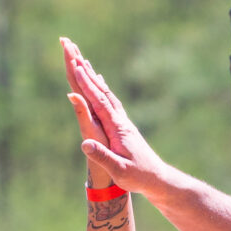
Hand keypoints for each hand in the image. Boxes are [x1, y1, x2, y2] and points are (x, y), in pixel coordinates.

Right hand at [61, 37, 177, 208]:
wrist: (158, 179)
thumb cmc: (138, 177)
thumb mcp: (118, 170)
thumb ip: (102, 156)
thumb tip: (84, 143)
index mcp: (117, 128)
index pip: (99, 101)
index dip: (86, 84)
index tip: (74, 65)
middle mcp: (120, 121)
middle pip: (101, 91)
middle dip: (85, 72)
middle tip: (73, 51)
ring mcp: (123, 122)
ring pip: (106, 94)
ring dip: (92, 77)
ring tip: (81, 61)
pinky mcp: (123, 127)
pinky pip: (110, 102)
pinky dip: (101, 89)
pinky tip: (100, 84)